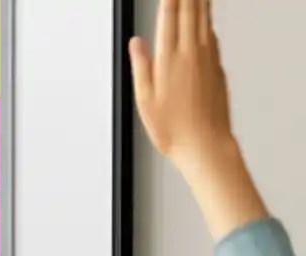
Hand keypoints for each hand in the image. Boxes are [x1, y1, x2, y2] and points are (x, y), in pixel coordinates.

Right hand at [130, 0, 266, 237]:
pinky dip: (207, 22)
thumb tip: (136, 43)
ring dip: (200, 3)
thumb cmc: (173, 128)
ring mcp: (207, 58)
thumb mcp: (144, 99)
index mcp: (168, 60)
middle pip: (190, 13)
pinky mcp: (217, 67)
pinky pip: (212, 36)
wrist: (205, 143)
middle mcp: (191, 54)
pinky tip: (205, 20)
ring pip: (204, 21)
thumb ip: (141, 66)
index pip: (169, 17)